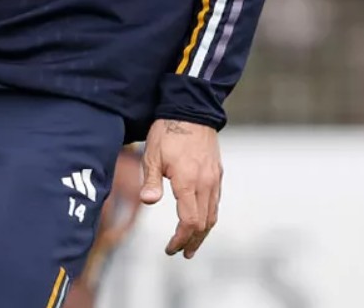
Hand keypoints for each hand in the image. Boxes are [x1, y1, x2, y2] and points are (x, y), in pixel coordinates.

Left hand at [139, 119, 222, 258]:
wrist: (191, 110)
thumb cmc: (167, 132)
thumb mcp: (152, 154)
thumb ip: (151, 180)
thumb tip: (147, 202)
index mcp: (188, 181)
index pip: (189, 221)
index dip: (180, 239)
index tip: (170, 249)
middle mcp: (205, 183)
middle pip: (204, 223)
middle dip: (193, 241)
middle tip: (182, 253)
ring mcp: (214, 179)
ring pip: (213, 214)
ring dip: (203, 232)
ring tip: (192, 245)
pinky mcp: (217, 173)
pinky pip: (215, 201)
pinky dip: (208, 216)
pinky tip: (199, 220)